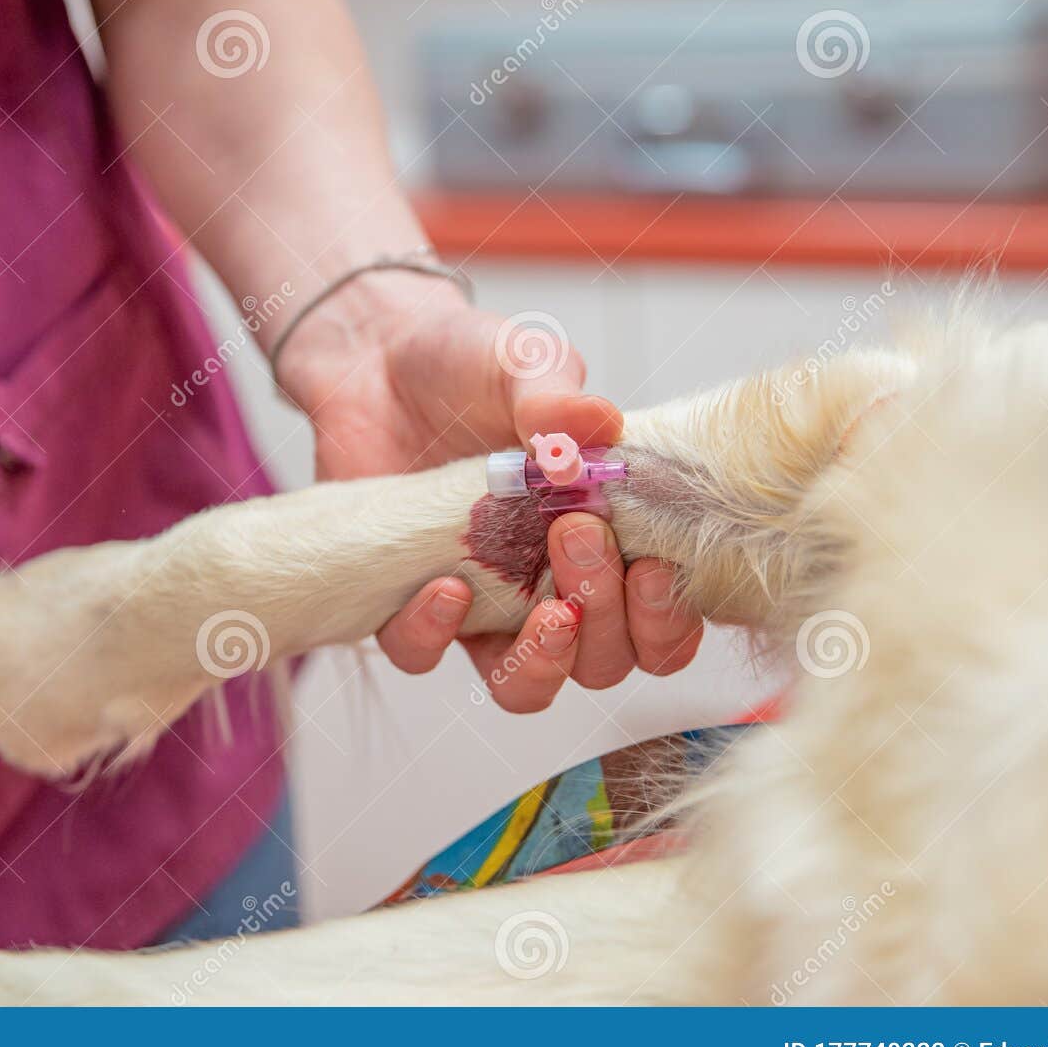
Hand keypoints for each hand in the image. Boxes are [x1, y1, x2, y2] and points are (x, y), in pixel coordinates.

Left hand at [276, 271, 703, 708]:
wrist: (377, 359)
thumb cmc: (470, 364)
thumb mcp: (525, 363)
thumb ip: (558, 395)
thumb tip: (595, 424)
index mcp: (610, 538)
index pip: (666, 619)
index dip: (670, 618)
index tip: (653, 566)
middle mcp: (553, 585)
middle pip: (606, 661)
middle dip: (607, 617)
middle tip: (576, 537)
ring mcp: (483, 604)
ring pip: (526, 687)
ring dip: (543, 663)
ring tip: (543, 612)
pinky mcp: (413, 605)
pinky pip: (424, 655)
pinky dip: (436, 635)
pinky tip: (444, 588)